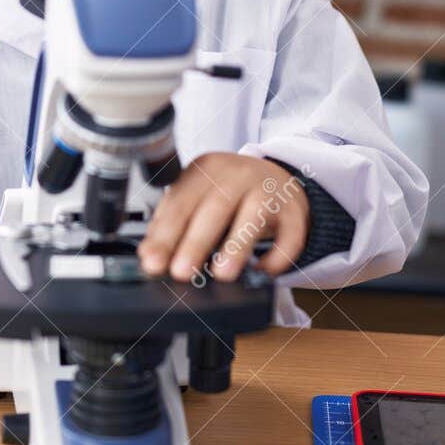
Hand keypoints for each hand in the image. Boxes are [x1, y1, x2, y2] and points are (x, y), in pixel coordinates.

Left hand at [137, 153, 308, 283]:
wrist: (276, 179)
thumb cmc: (229, 193)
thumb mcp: (197, 198)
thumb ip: (172, 223)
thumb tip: (149, 255)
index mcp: (206, 169)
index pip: (181, 202)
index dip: (165, 234)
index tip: (153, 261)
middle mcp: (238, 174)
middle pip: (215, 207)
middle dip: (196, 242)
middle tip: (181, 272)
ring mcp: (269, 190)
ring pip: (254, 216)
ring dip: (237, 246)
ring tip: (222, 274)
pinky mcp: (294, 211)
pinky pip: (290, 234)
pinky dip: (278, 256)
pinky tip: (263, 271)